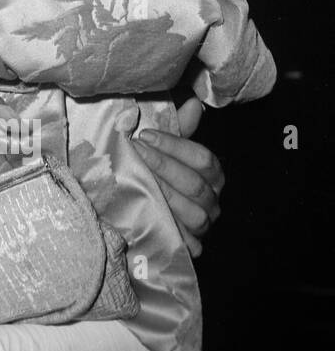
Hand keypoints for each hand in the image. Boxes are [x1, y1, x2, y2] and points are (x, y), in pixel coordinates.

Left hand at [134, 97, 223, 256]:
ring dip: (165, 194)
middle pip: (197, 186)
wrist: (139, 214)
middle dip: (165, 166)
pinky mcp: (190, 247)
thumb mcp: (163, 150)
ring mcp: (203, 226)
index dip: (176, 146)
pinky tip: (151, 214)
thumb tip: (194, 102)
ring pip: (194, 213)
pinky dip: (171, 228)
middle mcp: (212, 202)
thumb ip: (179, 129)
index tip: (145, 135)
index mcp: (212, 176)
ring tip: (140, 178)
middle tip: (137, 152)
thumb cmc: (155, 175)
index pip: (204, 159)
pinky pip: (187, 242)